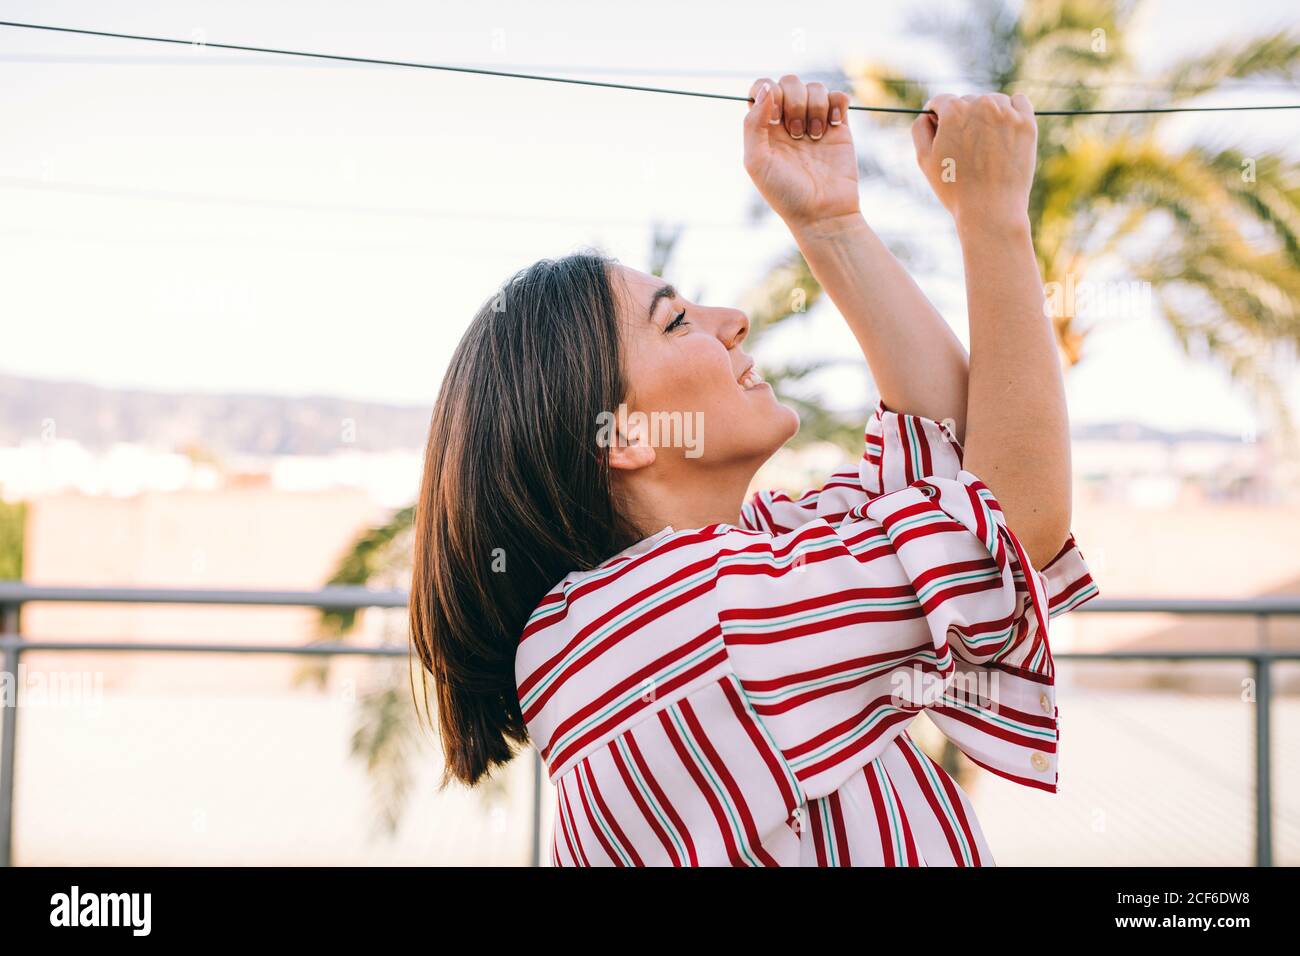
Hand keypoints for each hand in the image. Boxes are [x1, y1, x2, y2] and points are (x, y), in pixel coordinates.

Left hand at [743, 74, 859, 229]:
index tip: (775, 117)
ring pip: (815, 87)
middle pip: (789, 82)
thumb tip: (767, 88)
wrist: (823, 213)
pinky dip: (835, 105)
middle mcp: (788, 121)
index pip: (762, 88)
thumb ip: (753, 124)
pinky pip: (838, 96)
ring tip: (813, 138)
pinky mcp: (839, 126)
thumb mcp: (756, 162)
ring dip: (814, 108)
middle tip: (795, 134)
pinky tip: (832, 127)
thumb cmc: (785, 193)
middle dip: (793, 102)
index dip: (769, 92)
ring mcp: (815, 121)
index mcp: (765, 127)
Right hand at [912, 93, 1037, 229]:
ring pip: (993, 101)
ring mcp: (1007, 113)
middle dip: (964, 119)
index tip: (943, 132)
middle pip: (968, 101)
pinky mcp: (1027, 123)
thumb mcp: (924, 160)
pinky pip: (1019, 102)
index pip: (941, 101)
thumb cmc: (954, 188)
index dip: (938, 118)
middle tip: (966, 149)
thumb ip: (920, 129)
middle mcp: (981, 105)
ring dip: (988, 115)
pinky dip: (1013, 111)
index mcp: (954, 111)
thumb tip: (928, 114)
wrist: (990, 209)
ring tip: (986, 146)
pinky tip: (1006, 132)